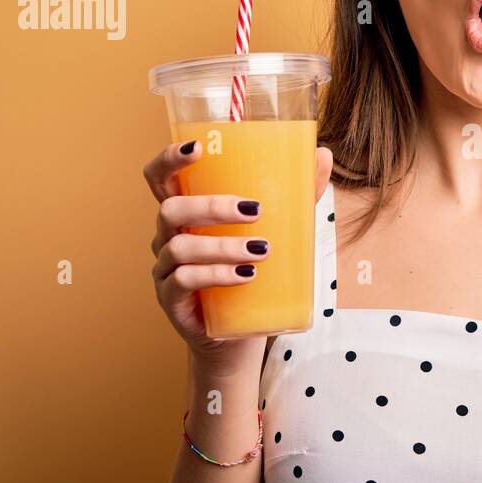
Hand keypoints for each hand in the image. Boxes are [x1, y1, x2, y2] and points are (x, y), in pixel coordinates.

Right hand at [142, 138, 333, 369]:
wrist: (240, 334)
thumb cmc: (252, 273)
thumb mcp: (277, 231)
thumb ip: (297, 195)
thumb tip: (322, 155)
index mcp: (186, 214)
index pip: (160, 179)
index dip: (168, 159)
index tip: (197, 148)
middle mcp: (168, 237)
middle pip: (170, 209)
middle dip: (211, 206)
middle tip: (254, 211)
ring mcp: (165, 270)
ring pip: (180, 247)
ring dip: (222, 246)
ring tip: (260, 251)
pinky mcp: (171, 300)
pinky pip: (184, 281)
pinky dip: (216, 276)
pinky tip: (244, 276)